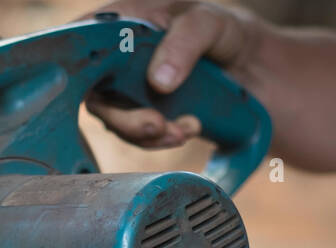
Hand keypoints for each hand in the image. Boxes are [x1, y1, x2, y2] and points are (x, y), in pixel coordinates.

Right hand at [84, 1, 258, 148]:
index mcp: (124, 20)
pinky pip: (139, 135)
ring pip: (117, 120)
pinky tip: (188, 129)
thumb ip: (184, 42)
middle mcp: (119, 57)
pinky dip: (161, 139)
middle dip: (125, 118)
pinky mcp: (145, 113)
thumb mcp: (209, 23)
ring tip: (184, 130)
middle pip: (95, 93)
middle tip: (156, 125)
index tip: (98, 91)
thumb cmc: (226, 32)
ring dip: (147, 134)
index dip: (76, 66)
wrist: (258, 69)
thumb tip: (157, 82)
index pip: (83, 40)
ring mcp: (130, 88)